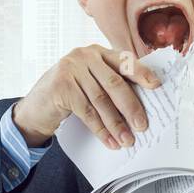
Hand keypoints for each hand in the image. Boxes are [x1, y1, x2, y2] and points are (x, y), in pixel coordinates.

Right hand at [13, 45, 161, 150]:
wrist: (37, 106)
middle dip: (131, 107)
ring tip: (127, 140)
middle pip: (115, 83)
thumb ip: (111, 85)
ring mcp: (71, 69)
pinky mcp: (61, 86)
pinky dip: (100, 129)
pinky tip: (109, 140)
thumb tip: (141, 106)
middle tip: (142, 126)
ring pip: (101, 100)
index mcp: (98, 52)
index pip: (124, 61)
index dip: (142, 73)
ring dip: (116, 124)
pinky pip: (87, 112)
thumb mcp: (91, 83)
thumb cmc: (70, 94)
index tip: (156, 86)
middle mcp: (85, 56)